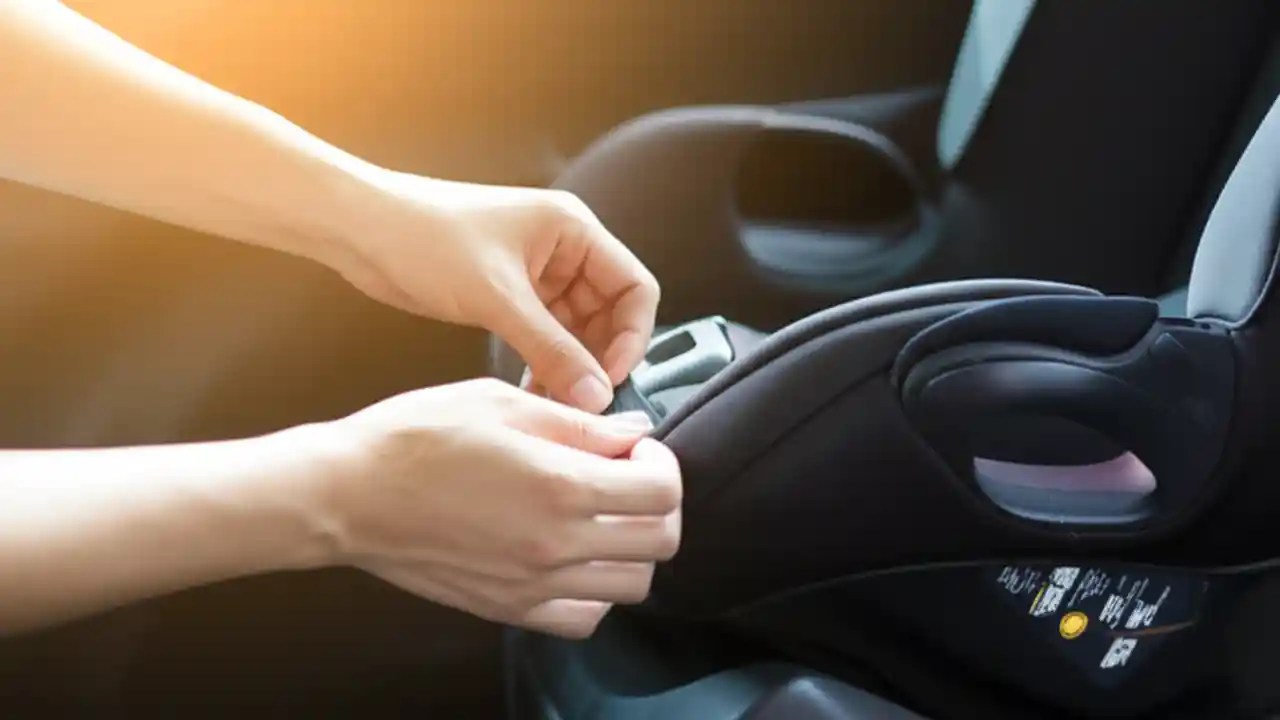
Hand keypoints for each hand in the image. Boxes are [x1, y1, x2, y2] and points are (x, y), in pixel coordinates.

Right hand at [313, 379, 680, 638]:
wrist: (348, 495)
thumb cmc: (416, 437)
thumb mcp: (503, 404)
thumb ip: (580, 423)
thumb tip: (636, 429)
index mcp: (560, 485)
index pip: (662, 490)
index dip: (662, 462)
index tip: (637, 449)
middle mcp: (556, 544)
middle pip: (660, 541)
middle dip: (658, 504)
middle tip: (627, 478)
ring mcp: (534, 584)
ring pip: (632, 585)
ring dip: (632, 548)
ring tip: (601, 516)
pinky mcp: (510, 607)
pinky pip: (585, 616)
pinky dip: (596, 590)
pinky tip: (573, 555)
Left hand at [336, 173, 659, 411]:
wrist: (360, 230)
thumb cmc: (424, 236)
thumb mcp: (496, 298)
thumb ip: (551, 349)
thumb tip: (595, 394)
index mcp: (572, 231)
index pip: (634, 288)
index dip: (631, 337)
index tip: (609, 379)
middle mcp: (562, 250)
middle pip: (610, 315)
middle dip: (599, 359)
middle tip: (585, 403)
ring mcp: (537, 275)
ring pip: (577, 331)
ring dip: (571, 368)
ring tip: (557, 405)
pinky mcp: (510, 296)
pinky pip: (546, 337)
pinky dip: (545, 364)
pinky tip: (533, 392)